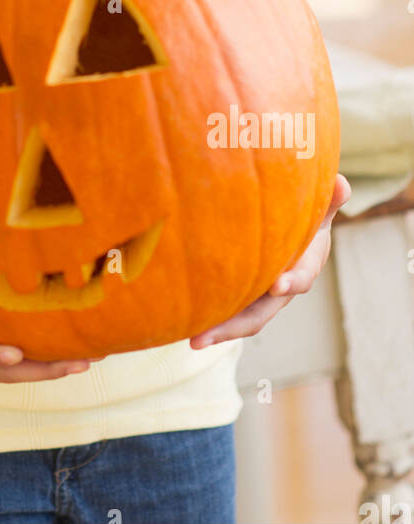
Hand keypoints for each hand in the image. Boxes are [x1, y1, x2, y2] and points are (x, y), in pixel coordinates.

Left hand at [189, 173, 351, 348]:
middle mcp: (279, 291)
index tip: (278, 284)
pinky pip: (224, 308)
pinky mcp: (240, 296)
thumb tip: (341, 184)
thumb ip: (328, 200)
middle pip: (260, 313)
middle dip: (235, 325)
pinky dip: (207, 316)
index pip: (299, 279)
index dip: (291, 281)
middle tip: (207, 336)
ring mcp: (258, 298)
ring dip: (216, 329)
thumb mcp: (319, 208)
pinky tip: (181, 322)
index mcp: (303, 269)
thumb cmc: (306, 217)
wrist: (294, 230)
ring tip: (192, 339)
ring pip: (239, 318)